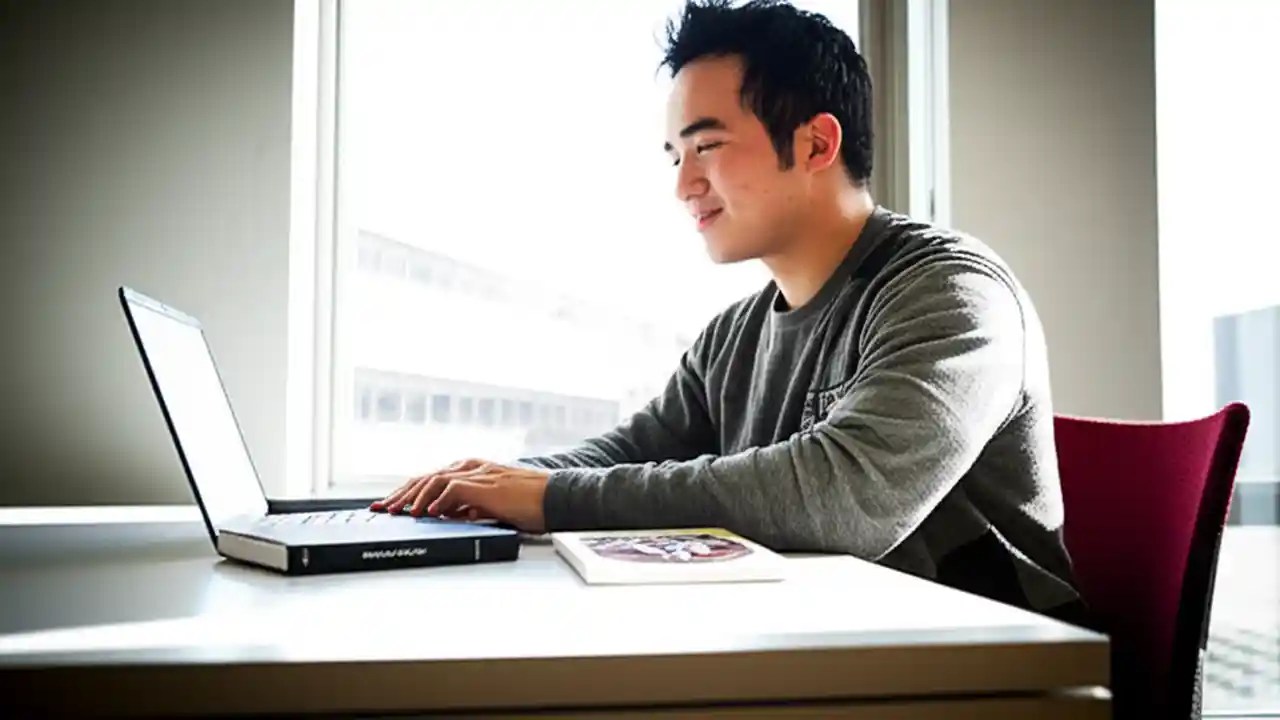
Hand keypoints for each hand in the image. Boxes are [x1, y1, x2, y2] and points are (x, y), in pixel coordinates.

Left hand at [370, 459, 549, 532]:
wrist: (556, 497)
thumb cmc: (530, 503)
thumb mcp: (492, 504)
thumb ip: (470, 505)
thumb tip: (448, 514)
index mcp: (472, 470)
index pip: (430, 479)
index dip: (407, 492)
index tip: (390, 505)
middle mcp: (471, 468)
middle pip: (426, 477)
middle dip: (400, 494)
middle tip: (381, 509)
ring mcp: (478, 474)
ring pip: (434, 480)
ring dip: (412, 497)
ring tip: (398, 512)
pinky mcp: (486, 484)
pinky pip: (453, 488)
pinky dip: (436, 500)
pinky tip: (425, 512)